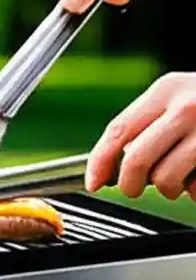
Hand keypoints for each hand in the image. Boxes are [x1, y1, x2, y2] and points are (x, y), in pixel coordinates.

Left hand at [86, 72, 195, 199]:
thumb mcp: (178, 99)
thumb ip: (148, 123)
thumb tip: (112, 164)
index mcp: (166, 90)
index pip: (118, 129)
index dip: (99, 161)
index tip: (93, 182)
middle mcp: (187, 107)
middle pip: (135, 160)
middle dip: (129, 184)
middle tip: (134, 188)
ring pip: (165, 179)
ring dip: (168, 189)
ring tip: (180, 178)